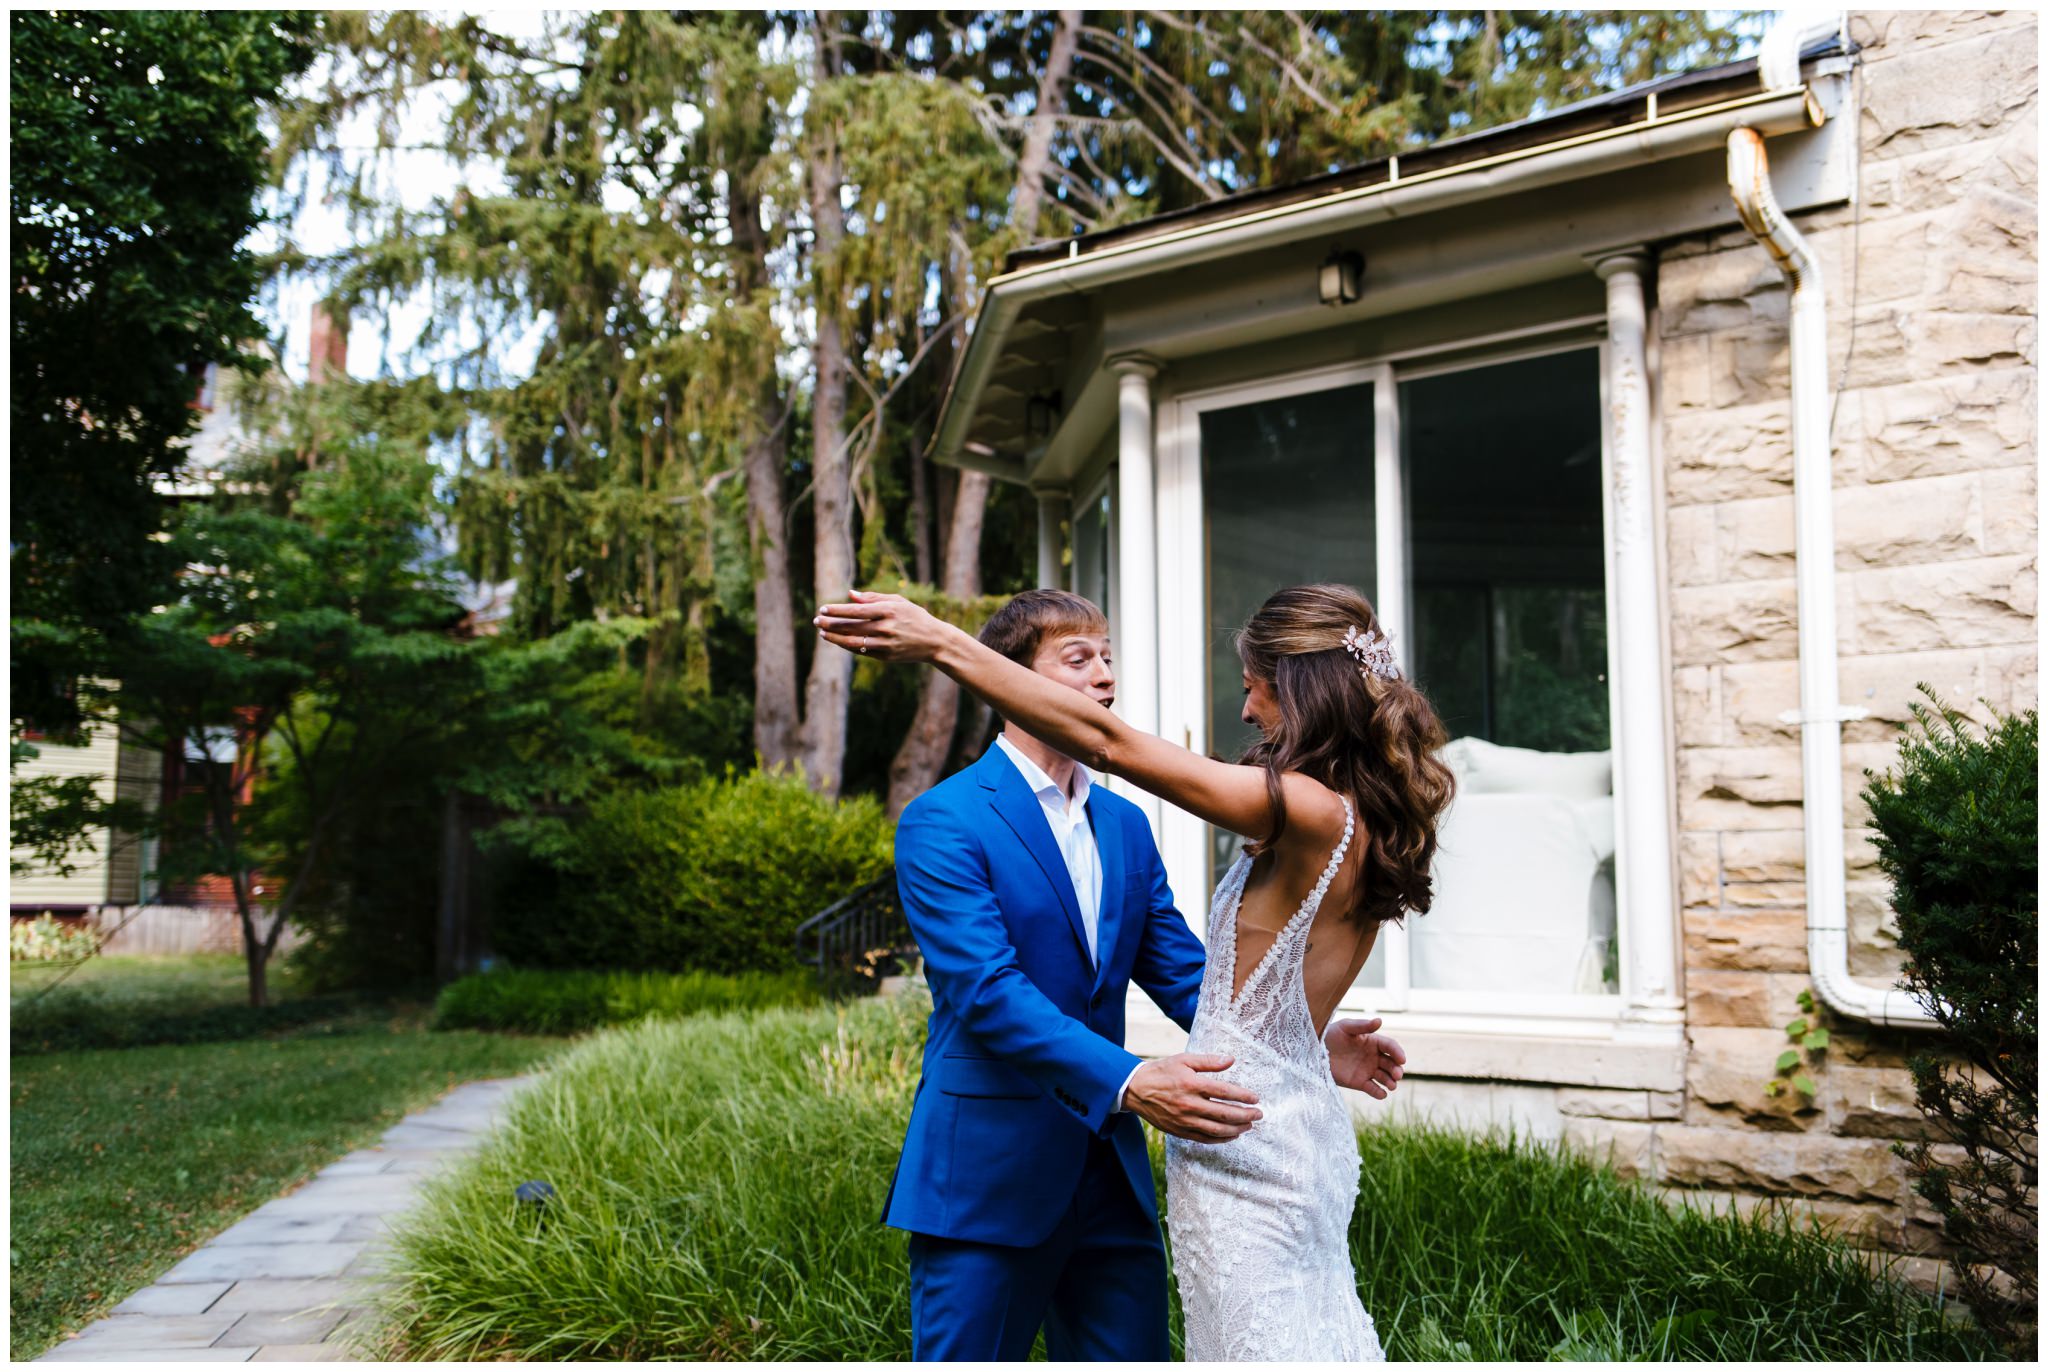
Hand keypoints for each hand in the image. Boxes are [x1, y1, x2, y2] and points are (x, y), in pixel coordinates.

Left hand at [813, 589, 957, 663]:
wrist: (934, 641)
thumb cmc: (914, 617)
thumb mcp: (898, 601)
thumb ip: (874, 597)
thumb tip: (851, 594)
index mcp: (888, 610)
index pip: (856, 610)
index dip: (837, 610)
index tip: (822, 608)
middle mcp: (886, 627)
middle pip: (851, 626)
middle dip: (831, 624)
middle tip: (817, 621)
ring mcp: (885, 643)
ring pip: (852, 642)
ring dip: (835, 638)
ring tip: (822, 633)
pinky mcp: (885, 656)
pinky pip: (861, 650)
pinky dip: (847, 646)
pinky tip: (838, 640)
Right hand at [1122, 1053, 1261, 1141]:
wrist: (1136, 1089)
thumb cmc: (1162, 1071)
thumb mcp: (1184, 1060)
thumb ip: (1208, 1061)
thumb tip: (1231, 1059)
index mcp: (1191, 1084)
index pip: (1224, 1092)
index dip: (1243, 1096)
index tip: (1256, 1098)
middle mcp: (1189, 1104)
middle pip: (1224, 1114)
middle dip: (1245, 1115)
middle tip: (1259, 1114)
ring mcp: (1185, 1120)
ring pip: (1217, 1130)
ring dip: (1237, 1129)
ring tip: (1249, 1125)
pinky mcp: (1180, 1131)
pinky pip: (1205, 1139)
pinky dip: (1221, 1139)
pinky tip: (1232, 1135)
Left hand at [1324, 1016, 1404, 1099]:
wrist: (1315, 1051)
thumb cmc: (1330, 1035)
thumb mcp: (1345, 1027)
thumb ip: (1362, 1026)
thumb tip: (1380, 1021)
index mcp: (1373, 1042)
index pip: (1390, 1047)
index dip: (1397, 1052)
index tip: (1402, 1059)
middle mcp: (1373, 1057)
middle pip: (1391, 1064)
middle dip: (1396, 1069)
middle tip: (1397, 1075)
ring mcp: (1367, 1070)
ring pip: (1384, 1077)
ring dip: (1390, 1082)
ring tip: (1392, 1085)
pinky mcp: (1359, 1082)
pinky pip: (1372, 1089)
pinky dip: (1379, 1093)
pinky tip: (1382, 1094)